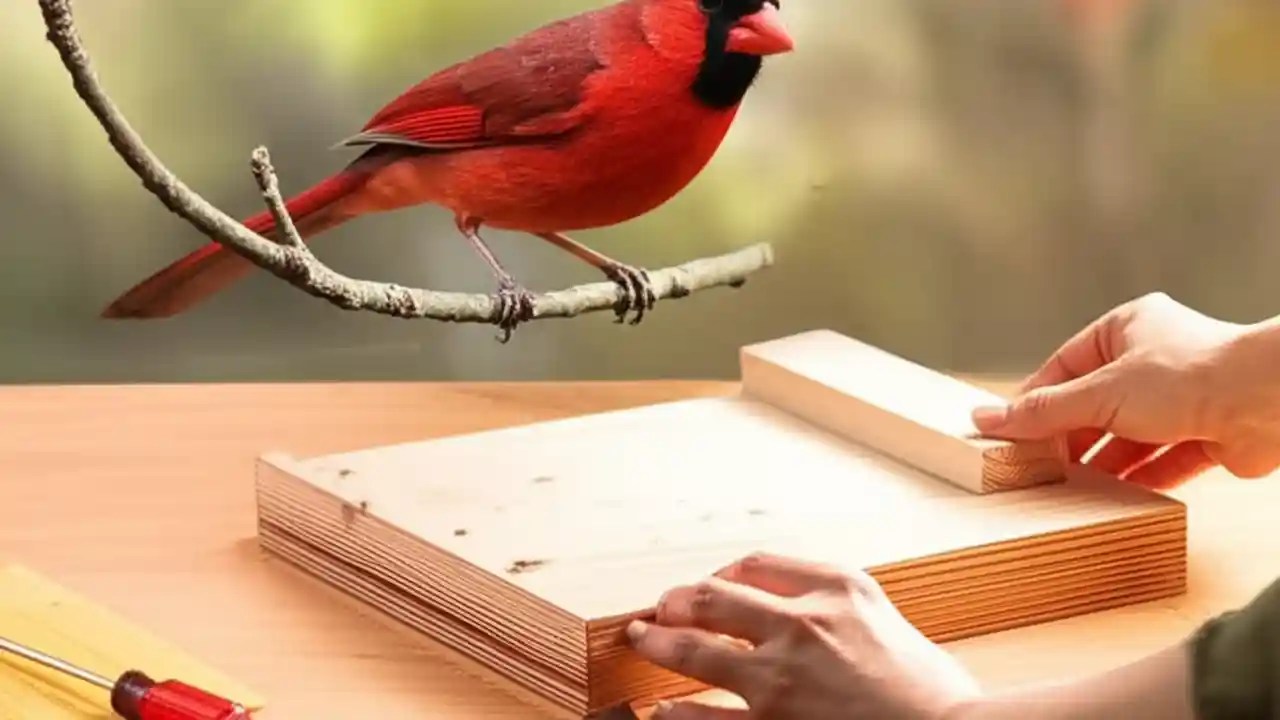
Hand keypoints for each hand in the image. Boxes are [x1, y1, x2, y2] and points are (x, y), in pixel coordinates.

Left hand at [626, 553, 980, 719]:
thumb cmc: (930, 689)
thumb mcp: (884, 617)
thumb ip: (833, 595)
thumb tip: (774, 593)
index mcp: (836, 589)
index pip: (755, 564)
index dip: (721, 574)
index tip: (709, 588)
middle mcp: (803, 625)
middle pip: (711, 597)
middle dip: (675, 601)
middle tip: (656, 610)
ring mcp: (781, 680)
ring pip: (693, 651)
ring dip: (658, 645)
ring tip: (641, 642)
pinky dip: (673, 714)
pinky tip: (660, 713)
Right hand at [971, 292, 1279, 488]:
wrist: (1268, 400)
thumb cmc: (1190, 375)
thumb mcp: (1099, 393)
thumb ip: (1044, 411)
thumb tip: (988, 419)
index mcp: (1126, 329)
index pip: (1064, 367)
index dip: (1035, 401)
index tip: (1008, 431)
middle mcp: (1154, 359)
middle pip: (1094, 403)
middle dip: (1069, 436)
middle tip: (1036, 465)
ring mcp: (1182, 397)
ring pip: (1127, 434)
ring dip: (1101, 461)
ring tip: (1067, 487)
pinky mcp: (1206, 433)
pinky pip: (1161, 459)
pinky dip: (1137, 478)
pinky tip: (1111, 497)